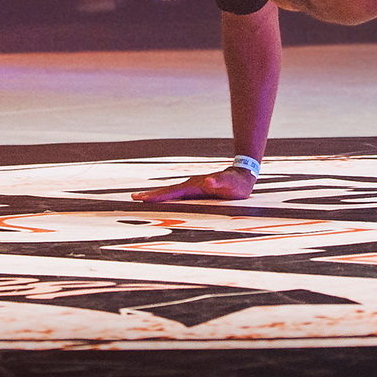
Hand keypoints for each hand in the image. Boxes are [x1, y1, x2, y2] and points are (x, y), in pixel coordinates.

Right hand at [134, 168, 256, 202]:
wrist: (242, 176)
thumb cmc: (236, 183)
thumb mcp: (229, 184)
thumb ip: (219, 182)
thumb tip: (207, 181)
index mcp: (195, 186)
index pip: (172, 192)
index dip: (158, 196)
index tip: (143, 199)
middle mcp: (191, 185)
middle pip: (167, 191)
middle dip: (150, 195)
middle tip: (134, 198)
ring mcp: (192, 188)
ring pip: (170, 193)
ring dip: (156, 196)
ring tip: (141, 198)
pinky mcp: (195, 191)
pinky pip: (177, 195)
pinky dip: (165, 198)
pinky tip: (161, 201)